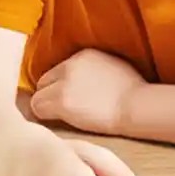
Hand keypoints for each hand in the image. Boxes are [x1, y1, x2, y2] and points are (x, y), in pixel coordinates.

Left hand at [30, 50, 146, 134]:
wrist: (136, 105)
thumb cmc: (132, 92)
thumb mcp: (112, 67)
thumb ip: (92, 69)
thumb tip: (82, 80)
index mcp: (83, 55)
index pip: (58, 70)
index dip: (60, 85)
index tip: (69, 97)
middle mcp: (70, 65)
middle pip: (44, 81)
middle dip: (50, 94)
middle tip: (62, 109)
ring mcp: (64, 83)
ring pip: (38, 96)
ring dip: (46, 106)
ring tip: (60, 117)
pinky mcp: (61, 101)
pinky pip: (38, 108)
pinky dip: (44, 116)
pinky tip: (57, 121)